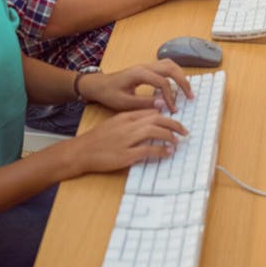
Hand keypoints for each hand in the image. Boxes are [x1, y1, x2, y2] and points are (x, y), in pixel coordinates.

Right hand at [70, 109, 188, 174]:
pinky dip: (161, 150)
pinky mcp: (126, 155)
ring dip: (169, 135)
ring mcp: (127, 140)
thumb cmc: (98, 139)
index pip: (150, 111)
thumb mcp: (114, 123)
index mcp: (125, 116)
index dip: (166, 115)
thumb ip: (131, 120)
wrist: (81, 151)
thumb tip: (151, 119)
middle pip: (156, 119)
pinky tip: (168, 152)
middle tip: (184, 130)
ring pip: (154, 131)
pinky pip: (148, 150)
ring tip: (177, 141)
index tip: (175, 121)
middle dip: (173, 123)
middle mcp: (127, 126)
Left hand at [80, 60, 192, 113]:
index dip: (170, 96)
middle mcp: (145, 66)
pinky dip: (174, 74)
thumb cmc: (109, 93)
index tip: (173, 110)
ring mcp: (146, 66)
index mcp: (139, 74)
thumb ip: (144, 103)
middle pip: (170, 68)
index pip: (162, 82)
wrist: (98, 85)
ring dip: (180, 76)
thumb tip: (163, 104)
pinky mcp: (146, 69)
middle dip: (183, 82)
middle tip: (190, 96)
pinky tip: (176, 86)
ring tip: (187, 91)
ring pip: (169, 64)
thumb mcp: (124, 103)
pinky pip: (165, 67)